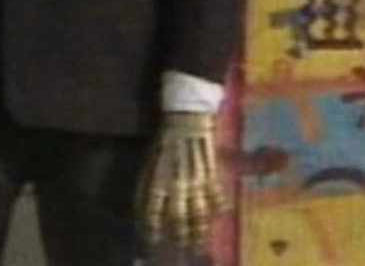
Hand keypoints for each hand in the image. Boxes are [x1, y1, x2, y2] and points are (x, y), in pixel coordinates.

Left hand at [137, 112, 228, 249]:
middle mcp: (177, 183)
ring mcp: (196, 179)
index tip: (153, 239)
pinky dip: (218, 207)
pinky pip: (215, 195)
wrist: (185, 117)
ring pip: (199, 212)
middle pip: (178, 217)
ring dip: (200, 229)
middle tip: (181, 247)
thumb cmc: (163, 140)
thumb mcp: (149, 162)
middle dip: (180, 236)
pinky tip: (220, 214)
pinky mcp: (211, 173)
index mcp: (158, 179)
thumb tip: (144, 210)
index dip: (153, 228)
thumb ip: (148, 186)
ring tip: (200, 242)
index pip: (153, 211)